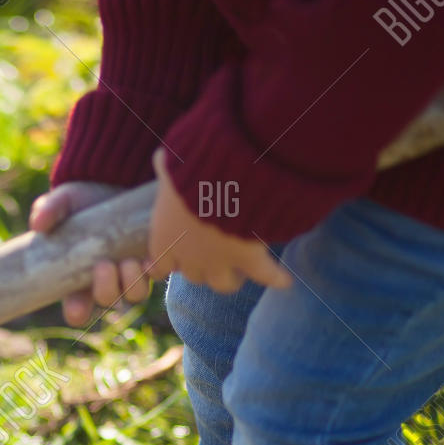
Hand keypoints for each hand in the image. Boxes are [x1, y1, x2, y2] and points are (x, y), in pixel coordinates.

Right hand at [30, 181, 152, 326]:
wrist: (116, 180)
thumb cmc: (83, 198)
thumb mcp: (62, 201)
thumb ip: (48, 210)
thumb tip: (38, 224)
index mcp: (78, 276)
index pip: (76, 307)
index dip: (77, 311)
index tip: (77, 306)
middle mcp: (107, 278)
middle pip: (108, 300)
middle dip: (107, 289)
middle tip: (104, 265)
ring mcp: (131, 270)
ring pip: (135, 294)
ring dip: (133, 282)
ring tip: (129, 260)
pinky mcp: (152, 256)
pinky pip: (158, 274)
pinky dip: (154, 269)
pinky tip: (149, 257)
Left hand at [144, 148, 291, 293]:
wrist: (227, 176)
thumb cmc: (192, 168)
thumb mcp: (171, 166)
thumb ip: (165, 170)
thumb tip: (163, 160)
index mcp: (165, 239)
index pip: (159, 266)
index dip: (165, 263)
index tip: (170, 259)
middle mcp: (189, 257)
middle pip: (193, 275)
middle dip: (201, 267)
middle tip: (211, 254)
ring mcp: (220, 262)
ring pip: (223, 284)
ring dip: (230, 278)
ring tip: (240, 272)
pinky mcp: (250, 260)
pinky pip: (265, 276)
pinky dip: (276, 278)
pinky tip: (284, 281)